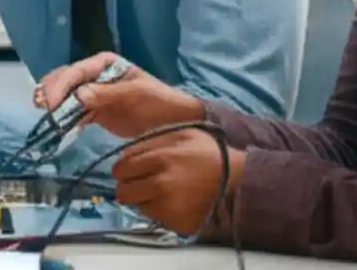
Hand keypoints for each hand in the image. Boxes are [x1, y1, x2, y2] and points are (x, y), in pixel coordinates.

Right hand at [36, 52, 203, 138]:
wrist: (174, 122)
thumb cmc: (159, 103)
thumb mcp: (136, 95)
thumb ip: (107, 94)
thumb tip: (78, 95)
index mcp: (105, 64)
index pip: (76, 71)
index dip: (61, 85)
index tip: (51, 103)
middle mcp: (95, 75)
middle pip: (65, 79)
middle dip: (51, 91)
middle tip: (43, 108)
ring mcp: (93, 93)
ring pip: (65, 94)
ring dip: (53, 103)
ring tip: (44, 113)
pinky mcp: (94, 110)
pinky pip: (73, 111)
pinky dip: (63, 116)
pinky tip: (55, 124)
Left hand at [113, 128, 244, 235]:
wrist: (236, 178)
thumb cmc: (206, 152)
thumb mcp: (178, 134)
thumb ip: (148, 142)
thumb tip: (123, 154)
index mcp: (159, 159)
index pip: (120, 169)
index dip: (124, 169)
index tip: (132, 170)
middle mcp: (161, 185)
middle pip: (123, 192)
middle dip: (129, 186)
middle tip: (142, 183)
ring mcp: (169, 207)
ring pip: (139, 206)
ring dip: (146, 199)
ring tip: (164, 191)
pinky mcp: (177, 223)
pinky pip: (156, 219)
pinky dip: (161, 211)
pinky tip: (175, 201)